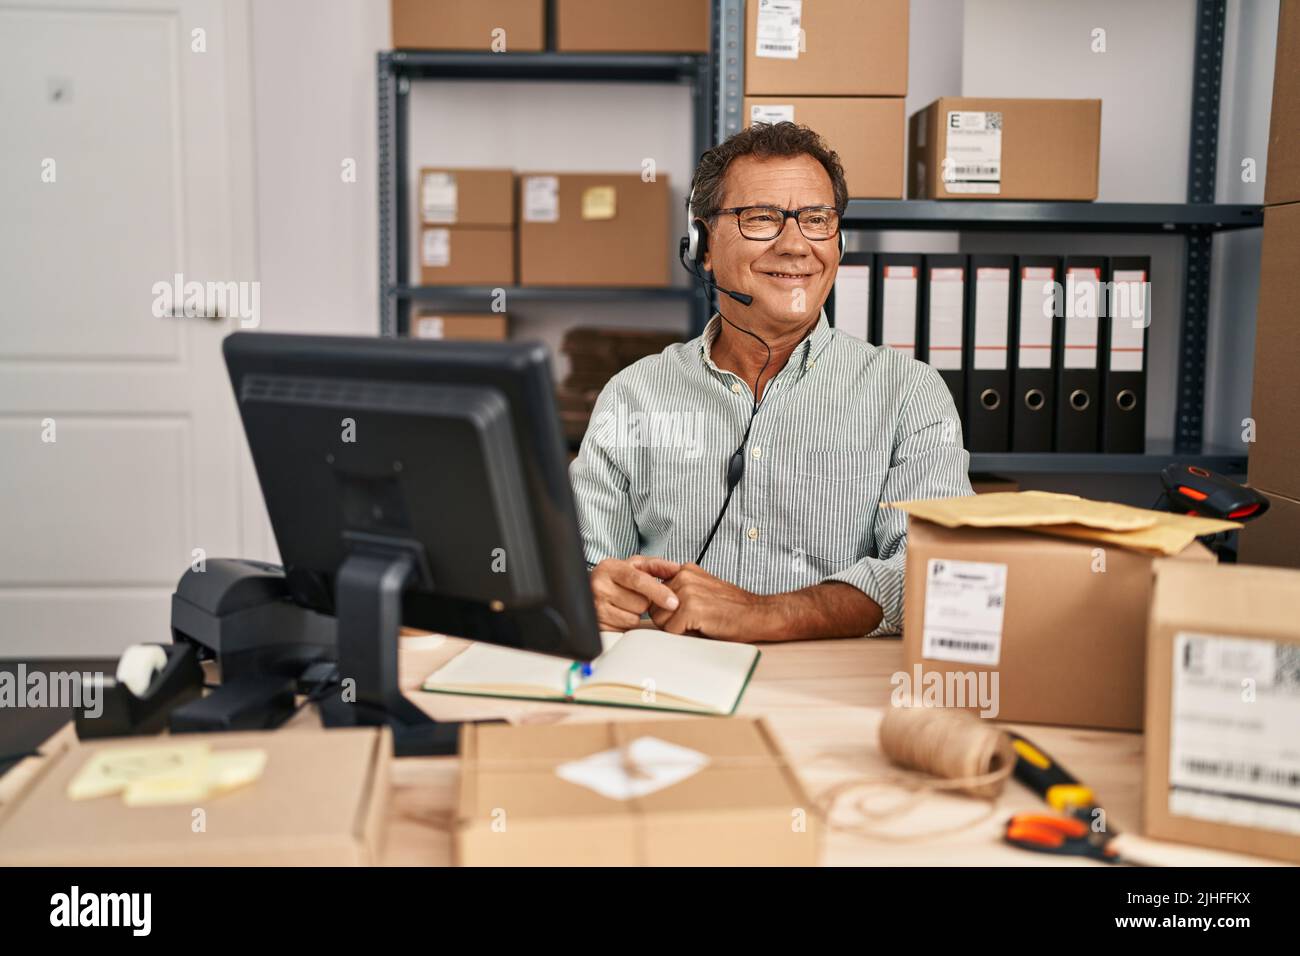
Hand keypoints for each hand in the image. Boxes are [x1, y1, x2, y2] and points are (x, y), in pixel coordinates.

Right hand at [589, 555, 681, 631]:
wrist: (588, 590)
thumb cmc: (616, 578)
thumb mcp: (633, 566)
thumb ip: (655, 565)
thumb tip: (676, 568)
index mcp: (609, 568)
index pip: (638, 580)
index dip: (658, 592)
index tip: (673, 602)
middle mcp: (599, 586)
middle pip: (640, 603)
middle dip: (645, 602)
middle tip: (635, 596)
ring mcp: (596, 607)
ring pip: (634, 618)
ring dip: (636, 614)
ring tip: (626, 604)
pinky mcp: (598, 625)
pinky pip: (625, 629)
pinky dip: (627, 623)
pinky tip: (620, 614)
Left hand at [648, 563, 768, 641]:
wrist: (758, 614)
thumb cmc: (732, 608)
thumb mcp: (702, 590)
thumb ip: (679, 592)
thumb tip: (655, 607)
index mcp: (685, 570)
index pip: (656, 595)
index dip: (667, 611)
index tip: (683, 614)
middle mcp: (684, 576)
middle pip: (654, 608)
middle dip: (669, 620)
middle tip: (693, 622)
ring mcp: (687, 591)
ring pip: (660, 620)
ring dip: (676, 628)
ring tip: (699, 624)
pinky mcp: (692, 608)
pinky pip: (672, 631)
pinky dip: (685, 635)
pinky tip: (703, 627)